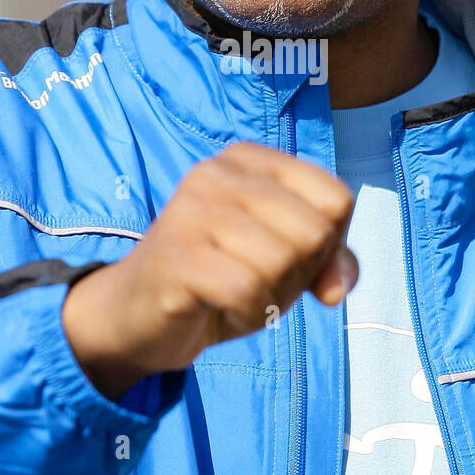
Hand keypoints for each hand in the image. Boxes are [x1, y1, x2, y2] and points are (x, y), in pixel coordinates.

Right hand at [62, 141, 357, 399]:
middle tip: (256, 281)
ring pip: (283, 262)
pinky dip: (248, 314)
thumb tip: (337, 287)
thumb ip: (328, 260)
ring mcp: (194, 208)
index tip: (289, 260)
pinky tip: (219, 309)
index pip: (336, 199)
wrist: (137, 314)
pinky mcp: (177, 253)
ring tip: (234, 295)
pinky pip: (249, 290)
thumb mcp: (285, 262)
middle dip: (298, 275)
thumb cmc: (220, 278)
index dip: (329, 246)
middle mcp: (219, 171)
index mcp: (250, 160)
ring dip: (271, 299)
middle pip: (314, 232)